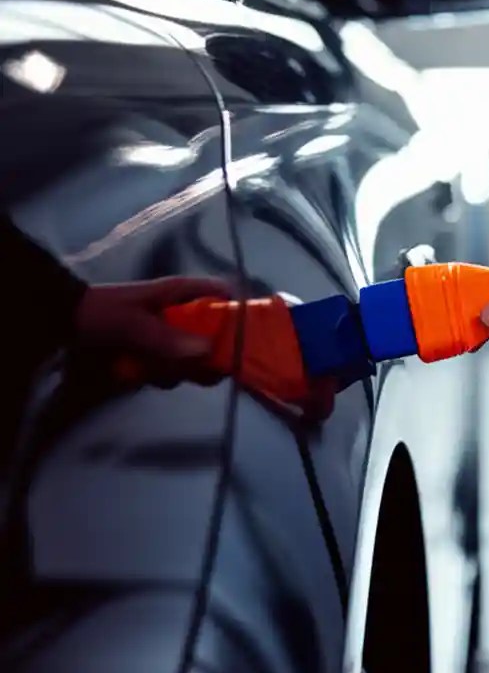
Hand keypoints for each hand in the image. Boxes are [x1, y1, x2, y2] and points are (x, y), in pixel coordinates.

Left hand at [76, 276, 234, 385]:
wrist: (57, 327)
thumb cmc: (98, 314)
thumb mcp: (130, 323)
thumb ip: (165, 336)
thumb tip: (208, 350)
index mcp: (182, 294)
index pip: (225, 296)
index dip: (240, 312)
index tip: (246, 338)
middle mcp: (183, 315)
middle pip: (219, 336)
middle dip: (210, 357)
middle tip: (196, 369)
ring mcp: (170, 337)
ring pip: (197, 359)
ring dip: (180, 371)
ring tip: (152, 372)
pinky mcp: (156, 356)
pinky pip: (174, 372)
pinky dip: (161, 378)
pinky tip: (139, 376)